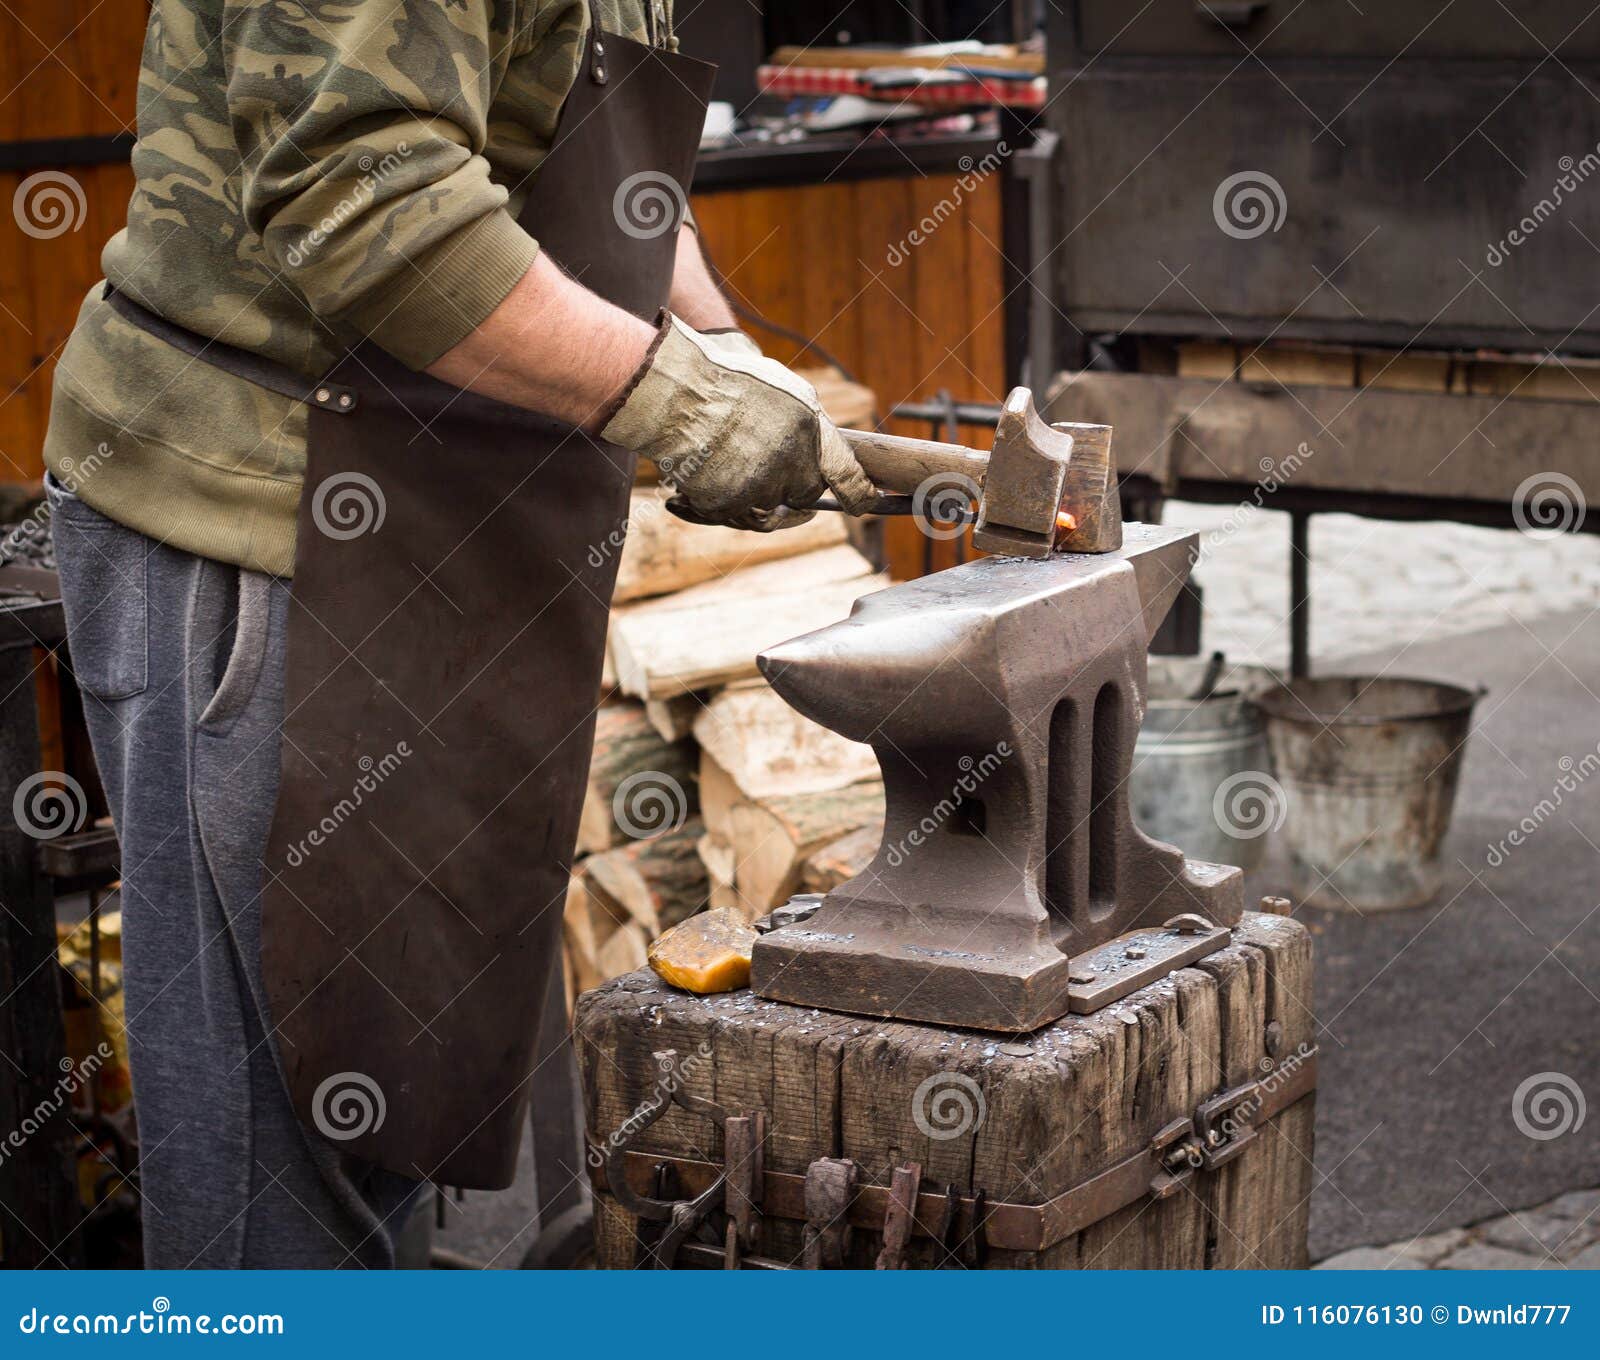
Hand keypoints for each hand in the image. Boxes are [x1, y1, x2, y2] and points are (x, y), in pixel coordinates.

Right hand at [600, 314, 875, 530]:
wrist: (673, 390)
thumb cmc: (725, 379)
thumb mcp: (783, 389)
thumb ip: (808, 426)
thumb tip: (823, 458)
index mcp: (809, 428)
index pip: (847, 474)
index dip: (860, 494)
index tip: (865, 504)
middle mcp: (791, 462)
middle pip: (804, 495)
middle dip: (791, 488)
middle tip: (769, 473)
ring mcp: (759, 486)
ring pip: (767, 509)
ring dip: (752, 494)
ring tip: (728, 463)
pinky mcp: (728, 504)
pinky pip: (733, 515)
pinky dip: (721, 500)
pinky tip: (704, 474)